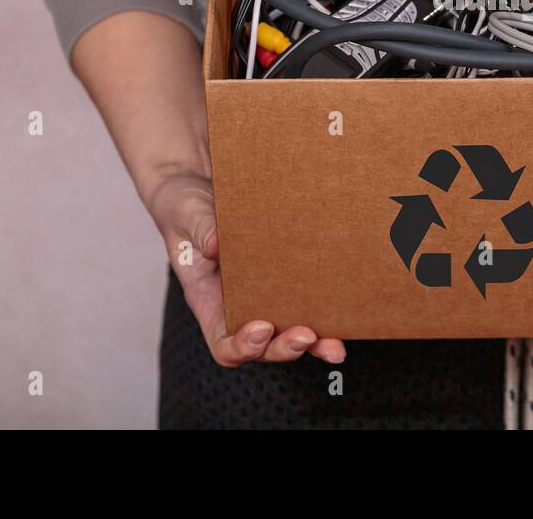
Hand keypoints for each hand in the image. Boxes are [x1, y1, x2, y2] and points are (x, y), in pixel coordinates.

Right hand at [147, 174, 345, 367]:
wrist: (199, 185)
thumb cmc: (186, 206)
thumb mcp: (186, 213)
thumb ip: (199, 228)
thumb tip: (216, 246)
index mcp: (208, 299)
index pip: (222, 341)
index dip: (242, 345)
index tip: (261, 328)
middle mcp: (237, 303)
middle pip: (262, 345)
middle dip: (285, 348)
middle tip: (307, 337)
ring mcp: (264, 292)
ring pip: (289, 330)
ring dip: (315, 343)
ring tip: (336, 347)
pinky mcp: (286, 274)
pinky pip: (305, 299)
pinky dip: (326, 311)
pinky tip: (347, 311)